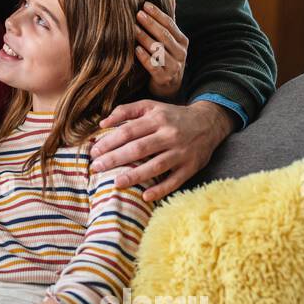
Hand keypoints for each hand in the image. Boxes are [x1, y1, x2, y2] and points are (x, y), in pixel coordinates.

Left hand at [89, 99, 233, 201]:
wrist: (209, 122)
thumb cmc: (172, 116)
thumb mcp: (151, 106)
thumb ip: (126, 110)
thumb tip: (103, 123)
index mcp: (157, 119)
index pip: (129, 131)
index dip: (109, 142)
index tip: (94, 152)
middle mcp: (169, 135)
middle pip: (139, 148)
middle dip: (115, 159)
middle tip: (96, 168)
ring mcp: (181, 152)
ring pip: (156, 166)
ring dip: (135, 176)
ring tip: (116, 183)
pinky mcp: (191, 167)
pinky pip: (174, 181)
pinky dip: (160, 190)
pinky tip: (145, 197)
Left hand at [137, 0, 186, 98]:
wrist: (169, 84)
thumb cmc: (167, 56)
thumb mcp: (171, 39)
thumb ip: (170, 21)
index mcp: (182, 40)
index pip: (170, 24)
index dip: (158, 13)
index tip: (145, 4)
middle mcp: (180, 53)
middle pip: (164, 35)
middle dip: (150, 23)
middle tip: (137, 14)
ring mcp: (174, 66)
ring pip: (159, 50)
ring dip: (145, 38)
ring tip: (133, 29)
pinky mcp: (164, 78)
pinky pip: (154, 66)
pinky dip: (145, 57)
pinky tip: (136, 49)